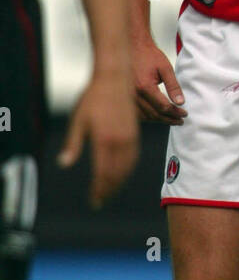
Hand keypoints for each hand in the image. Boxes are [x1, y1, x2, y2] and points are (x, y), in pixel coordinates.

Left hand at [58, 70, 138, 207]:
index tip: (94, 201)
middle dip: (108, 190)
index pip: (102, 172)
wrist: (115, 78)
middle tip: (100, 200)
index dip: (98, 189)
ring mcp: (129, 137)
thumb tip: (64, 164)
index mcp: (103, 140)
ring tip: (110, 191)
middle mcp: (119, 141)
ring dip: (119, 182)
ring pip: (126, 168)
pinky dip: (127, 170)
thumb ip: (73, 144)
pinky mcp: (134, 133)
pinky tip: (121, 173)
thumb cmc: (93, 98)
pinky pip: (133, 157)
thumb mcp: (78, 120)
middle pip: (116, 174)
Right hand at [133, 36, 185, 122]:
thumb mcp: (165, 68)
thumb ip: (173, 86)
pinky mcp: (125, 96)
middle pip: (154, 114)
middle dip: (169, 119)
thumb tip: (180, 102)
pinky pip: (136, 113)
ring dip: (159, 120)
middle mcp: (134, 94)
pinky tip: (155, 117)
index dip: (175, 113)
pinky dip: (147, 117)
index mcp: (145, 87)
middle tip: (180, 120)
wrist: (132, 47)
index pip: (163, 107)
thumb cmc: (148, 55)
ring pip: (145, 116)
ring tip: (171, 120)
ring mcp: (128, 96)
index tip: (184, 114)